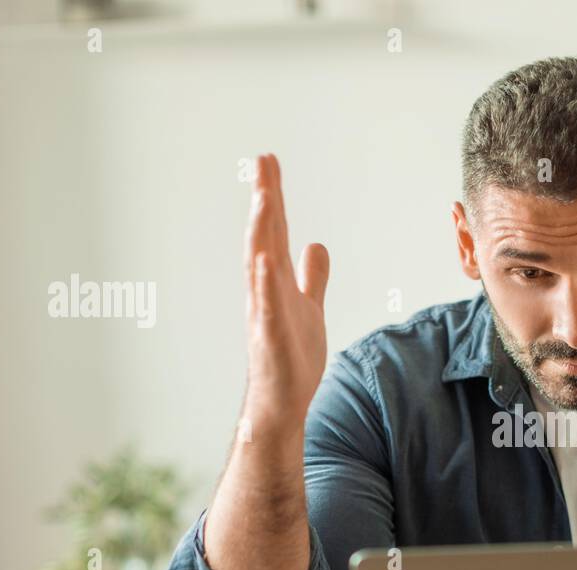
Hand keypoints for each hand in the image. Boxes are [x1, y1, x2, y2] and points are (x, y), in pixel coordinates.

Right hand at [242, 154, 329, 434]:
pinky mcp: (271, 338)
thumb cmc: (292, 358)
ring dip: (260, 231)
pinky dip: (266, 282)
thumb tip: (315, 244)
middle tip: (264, 160)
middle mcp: (265, 292)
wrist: (282, 402)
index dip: (272, 197)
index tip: (269, 162)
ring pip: (260, 265)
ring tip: (264, 197)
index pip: (273, 231)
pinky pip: (268, 307)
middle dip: (264, 199)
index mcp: (276, 282)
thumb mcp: (309, 307)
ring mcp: (265, 313)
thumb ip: (311, 276)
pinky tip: (266, 260)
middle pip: (264, 237)